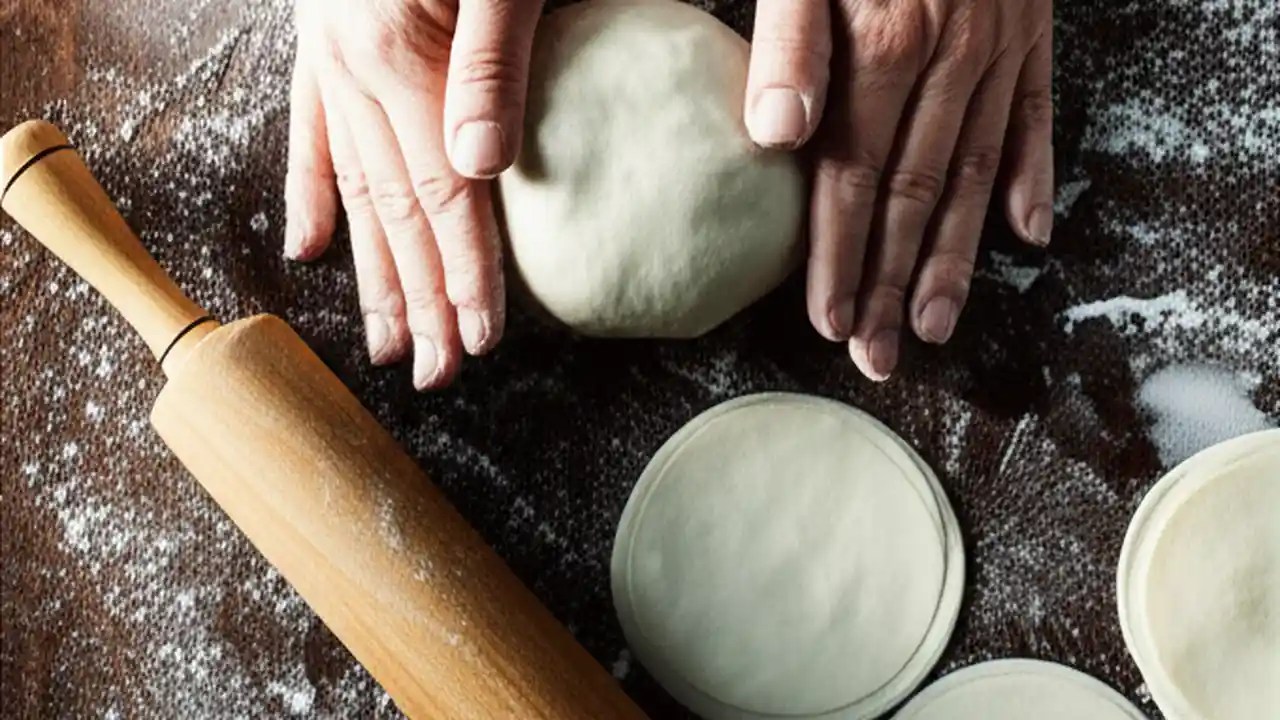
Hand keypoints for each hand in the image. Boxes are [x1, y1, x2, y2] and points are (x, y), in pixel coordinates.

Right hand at [284, 0, 542, 388]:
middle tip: (438, 371)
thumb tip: (480, 165)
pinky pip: (307, 132)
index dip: (464, 273)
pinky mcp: (317, 39)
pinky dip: (308, 194)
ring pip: (352, 186)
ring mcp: (328, 56)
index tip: (479, 338)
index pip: (443, 196)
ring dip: (371, 271)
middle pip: (394, 210)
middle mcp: (353, 67)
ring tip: (385, 341)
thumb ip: (491, 61)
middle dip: (420, 301)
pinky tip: (311, 249)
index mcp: (401, 55)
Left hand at [745, 0, 1053, 380]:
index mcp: (882, 43)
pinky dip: (1029, 177)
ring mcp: (998, 48)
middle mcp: (947, 59)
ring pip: (973, 173)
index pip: (851, 177)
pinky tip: (1024, 235)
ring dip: (952, 256)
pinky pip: (1035, 116)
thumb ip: (788, 41)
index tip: (827, 322)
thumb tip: (778, 140)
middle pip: (913, 194)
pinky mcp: (1032, 29)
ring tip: (932, 324)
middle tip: (874, 356)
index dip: (836, 255)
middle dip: (889, 282)